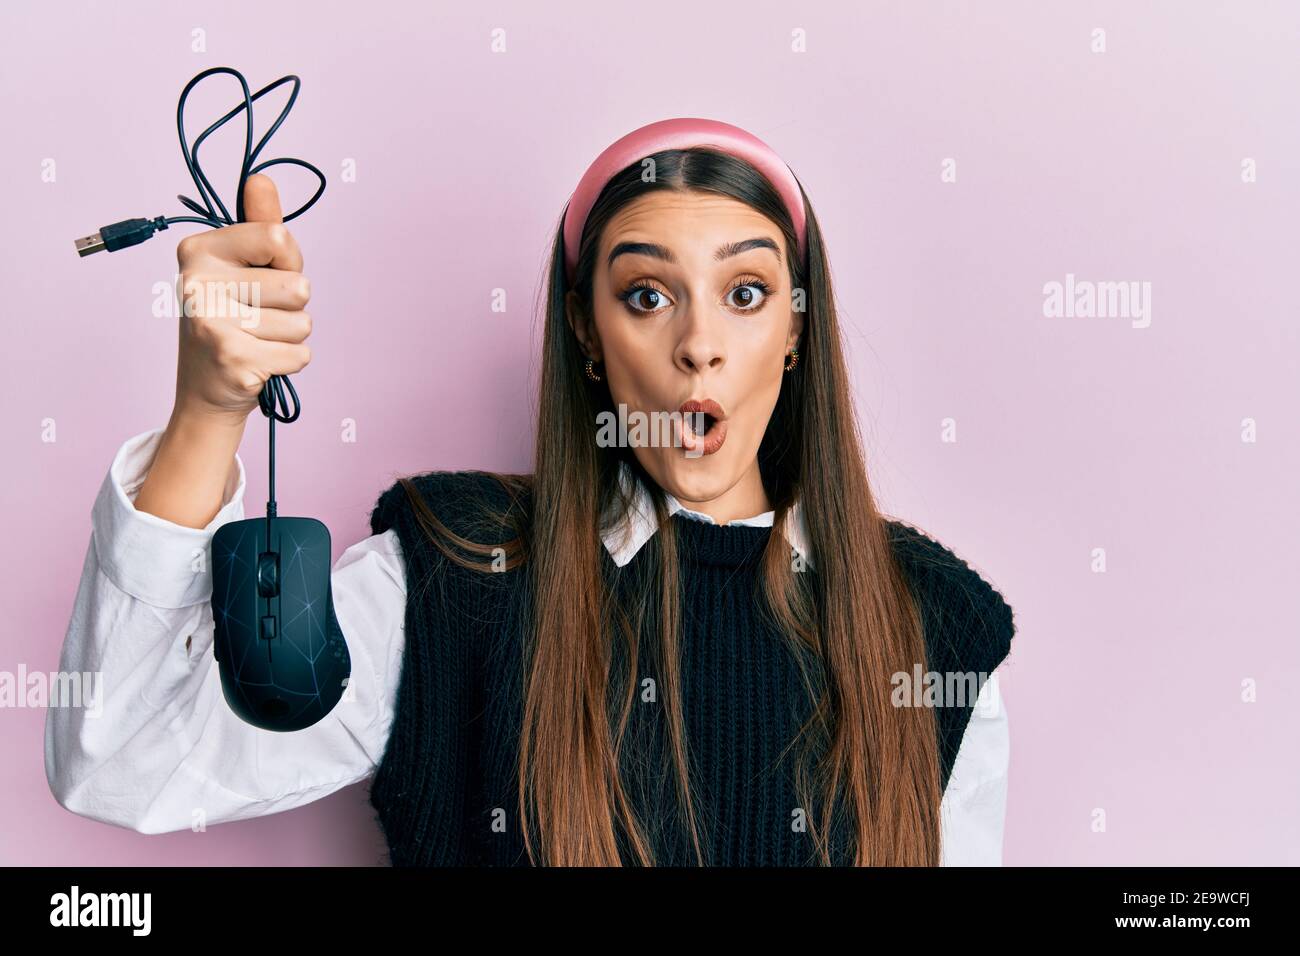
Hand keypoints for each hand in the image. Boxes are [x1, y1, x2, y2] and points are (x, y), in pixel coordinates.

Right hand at [172, 173, 311, 424]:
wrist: (206, 389)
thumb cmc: (233, 320)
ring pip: (302, 323)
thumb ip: (260, 226)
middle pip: (298, 285)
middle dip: (292, 307)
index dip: (288, 262)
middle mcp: (197, 282)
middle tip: (258, 318)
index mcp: (199, 250)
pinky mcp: (232, 358)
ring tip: (258, 340)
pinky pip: (299, 354)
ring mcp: (211, 322)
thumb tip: (261, 179)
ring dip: (290, 336)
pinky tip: (259, 363)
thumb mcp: (245, 268)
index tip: (263, 276)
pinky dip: (288, 362)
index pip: (279, 237)